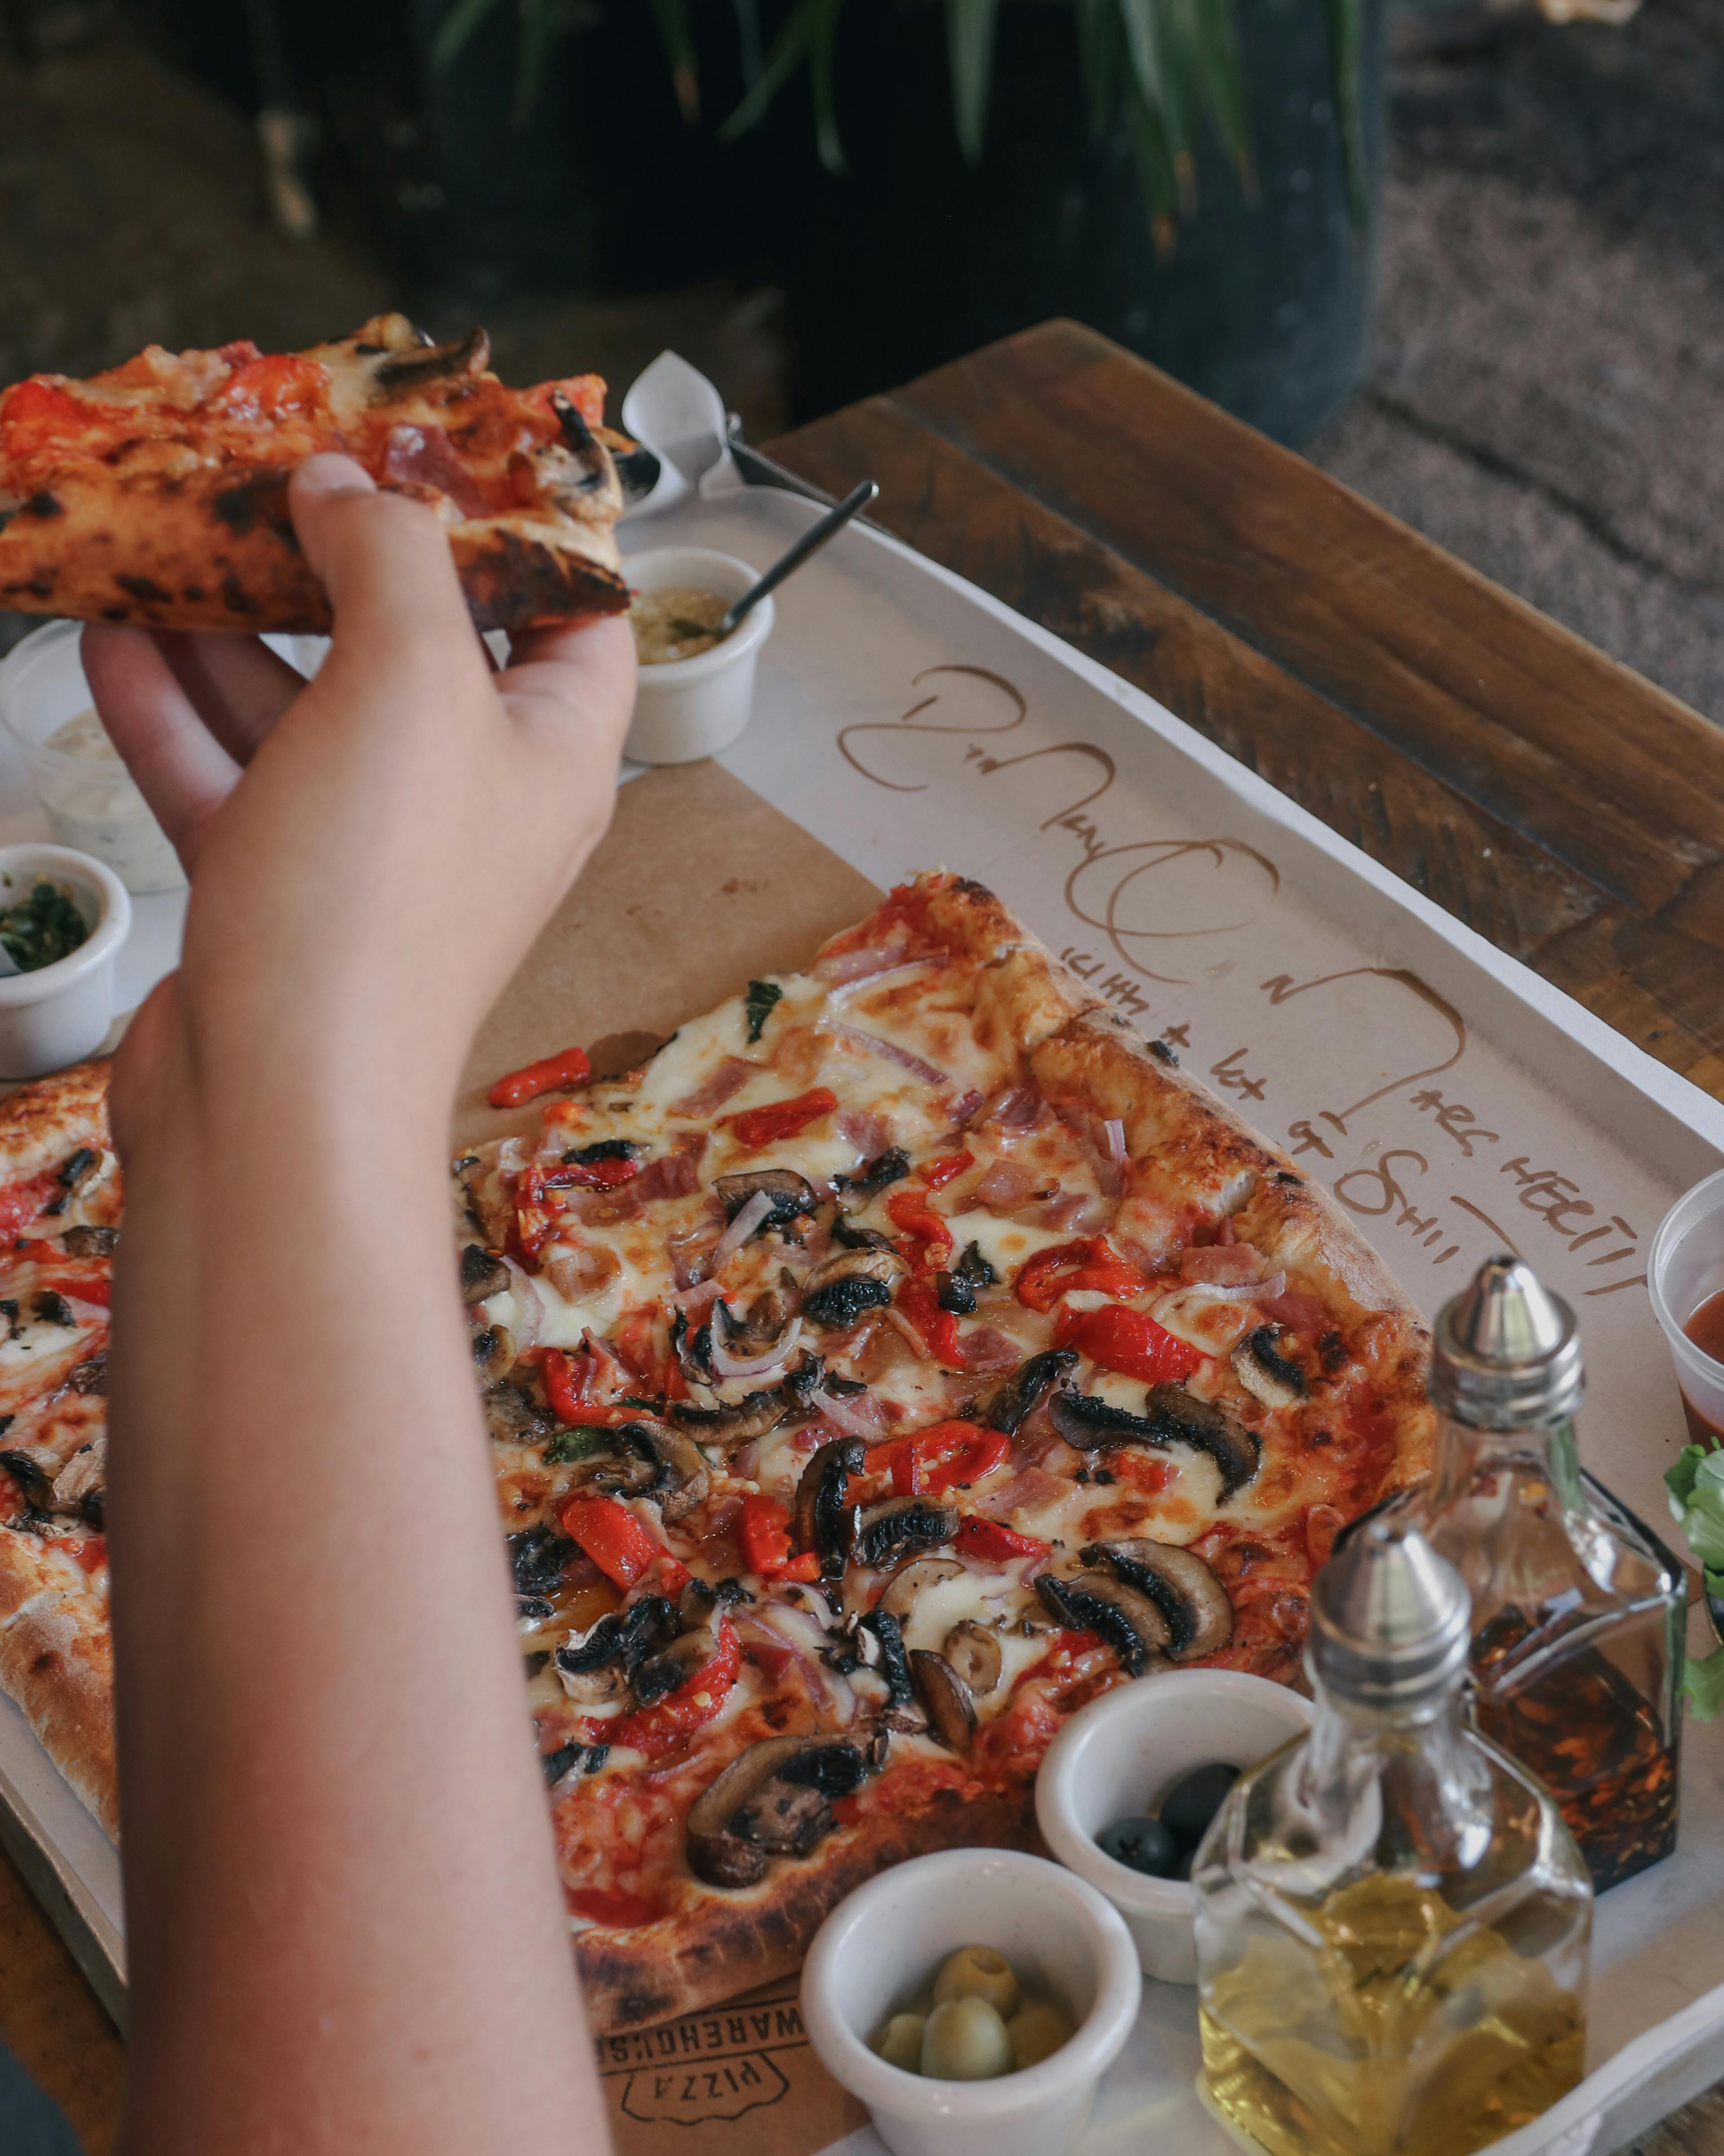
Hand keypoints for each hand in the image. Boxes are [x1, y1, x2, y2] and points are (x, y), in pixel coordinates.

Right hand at [82, 452, 635, 1144]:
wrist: (276, 1101)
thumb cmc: (374, 896)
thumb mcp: (409, 679)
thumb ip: (389, 559)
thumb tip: (349, 489)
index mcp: (553, 751)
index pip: (577, 616)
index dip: (528, 532)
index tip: (444, 459)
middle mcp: (475, 799)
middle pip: (419, 648)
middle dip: (342, 565)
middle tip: (271, 481)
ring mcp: (374, 850)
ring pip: (309, 709)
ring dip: (235, 627)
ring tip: (166, 536)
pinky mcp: (281, 893)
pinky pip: (232, 778)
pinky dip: (176, 712)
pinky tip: (112, 638)